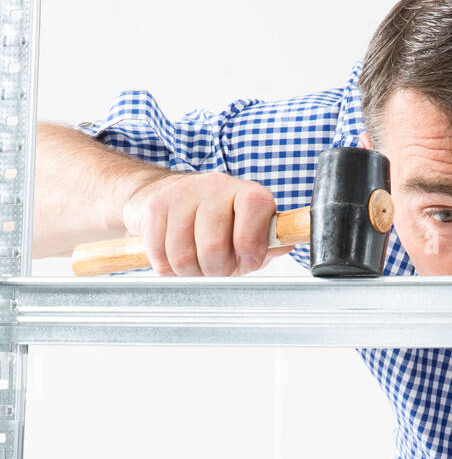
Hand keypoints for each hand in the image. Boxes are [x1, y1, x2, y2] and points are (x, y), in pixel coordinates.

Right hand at [122, 171, 295, 276]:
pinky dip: (167, 267)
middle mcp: (217, 187)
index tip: (245, 261)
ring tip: (196, 261)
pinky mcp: (155, 206)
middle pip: (213, 249)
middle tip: (217, 266)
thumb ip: (269, 243)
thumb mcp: (250, 233)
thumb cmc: (215, 223)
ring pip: (183, 257)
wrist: (165, 195)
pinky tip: (175, 256)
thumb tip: (287, 243)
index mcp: (249, 194)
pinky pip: (160, 256)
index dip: (249, 254)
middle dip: (215, 270)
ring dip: (189, 272)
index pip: (252, 228)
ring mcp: (183, 193)